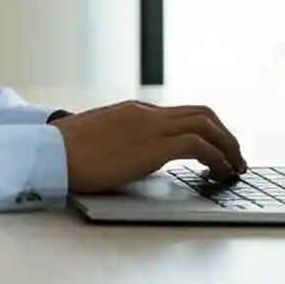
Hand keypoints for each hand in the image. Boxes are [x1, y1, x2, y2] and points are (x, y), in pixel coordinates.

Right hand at [49, 101, 246, 193]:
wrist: (49, 153)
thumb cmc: (63, 151)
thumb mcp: (96, 137)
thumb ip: (117, 139)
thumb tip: (125, 154)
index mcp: (132, 110)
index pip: (180, 113)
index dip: (204, 130)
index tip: (213, 150)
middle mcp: (146, 113)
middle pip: (202, 113)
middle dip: (225, 134)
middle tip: (234, 157)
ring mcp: (150, 127)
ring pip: (207, 125)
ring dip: (229, 146)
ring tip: (235, 167)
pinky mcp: (153, 147)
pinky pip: (199, 146)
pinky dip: (218, 158)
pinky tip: (220, 173)